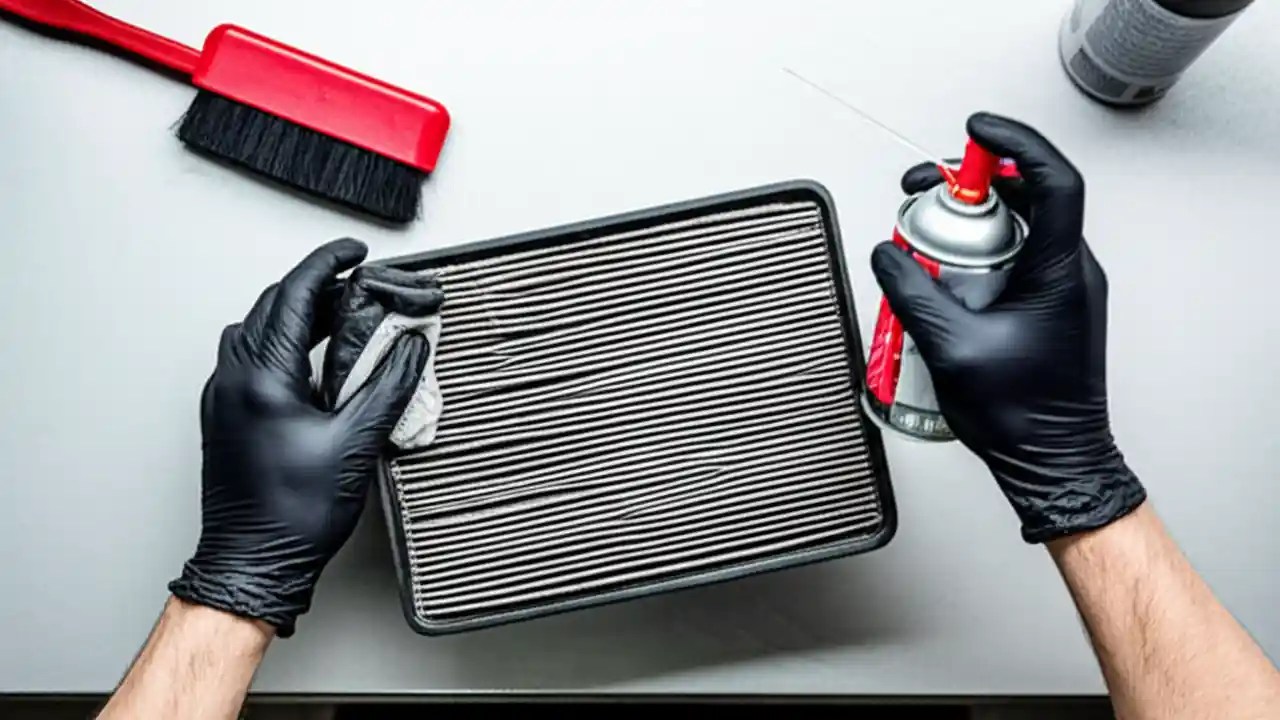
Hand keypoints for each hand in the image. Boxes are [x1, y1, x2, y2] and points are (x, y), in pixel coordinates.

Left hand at [169, 239, 430, 634]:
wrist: (252, 563)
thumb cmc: (293, 516)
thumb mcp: (357, 443)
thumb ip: (388, 387)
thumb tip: (410, 349)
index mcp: (263, 377)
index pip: (294, 293)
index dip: (328, 264)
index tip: (356, 252)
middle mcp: (234, 380)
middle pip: (273, 306)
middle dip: (318, 288)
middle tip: (360, 286)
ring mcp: (225, 399)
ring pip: (258, 330)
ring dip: (297, 315)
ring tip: (340, 320)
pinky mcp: (226, 418)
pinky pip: (251, 359)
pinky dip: (283, 343)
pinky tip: (314, 364)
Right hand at [870, 112, 1144, 542]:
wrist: (1055, 462)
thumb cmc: (1020, 416)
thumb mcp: (949, 347)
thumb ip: (911, 293)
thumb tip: (886, 254)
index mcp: (1058, 270)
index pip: (1052, 180)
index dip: (1013, 143)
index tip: (973, 132)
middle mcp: (1069, 272)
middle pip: (1026, 196)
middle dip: (971, 182)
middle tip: (923, 189)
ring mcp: (1061, 289)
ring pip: (1018, 227)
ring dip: (971, 220)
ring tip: (924, 232)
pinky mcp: (1048, 307)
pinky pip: (1014, 259)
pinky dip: (978, 252)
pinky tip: (942, 274)